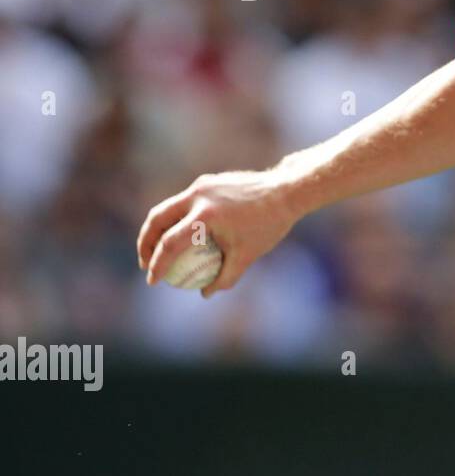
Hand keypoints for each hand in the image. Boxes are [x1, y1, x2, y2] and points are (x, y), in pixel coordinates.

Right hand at [136, 169, 299, 296]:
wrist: (287, 190)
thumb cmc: (269, 225)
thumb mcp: (248, 255)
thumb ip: (225, 277)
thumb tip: (205, 294)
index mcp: (206, 216)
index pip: (170, 243)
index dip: (157, 265)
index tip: (153, 281)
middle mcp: (198, 196)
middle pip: (157, 219)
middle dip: (145, 242)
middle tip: (145, 263)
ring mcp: (202, 185)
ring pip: (168, 207)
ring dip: (159, 228)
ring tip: (160, 250)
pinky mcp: (208, 181)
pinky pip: (185, 201)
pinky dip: (177, 218)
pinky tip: (184, 234)